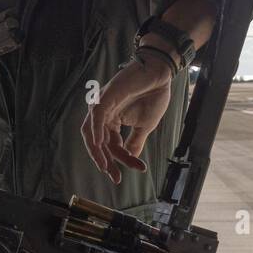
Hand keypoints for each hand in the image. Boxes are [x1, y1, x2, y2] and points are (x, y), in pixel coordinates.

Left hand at [80, 54, 171, 184]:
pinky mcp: (104, 98)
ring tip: (105, 166)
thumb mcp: (144, 126)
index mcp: (111, 122)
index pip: (110, 146)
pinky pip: (96, 117)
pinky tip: (99, 145)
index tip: (130, 173)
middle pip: (98, 143)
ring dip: (97, 151)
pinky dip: (96, 131)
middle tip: (115, 177)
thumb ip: (134, 142)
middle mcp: (102, 115)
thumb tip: (131, 159)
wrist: (160, 75)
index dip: (119, 161)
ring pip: (92, 133)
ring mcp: (101, 106)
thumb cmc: (153, 96)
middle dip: (105, 161)